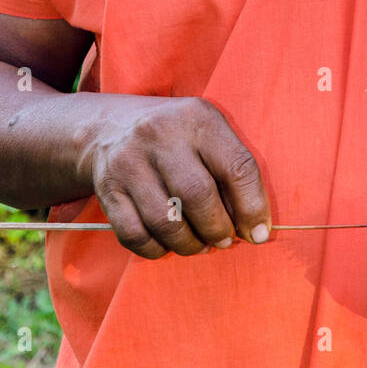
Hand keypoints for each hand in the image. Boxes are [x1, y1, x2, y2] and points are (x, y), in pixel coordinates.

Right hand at [85, 95, 271, 259]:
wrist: (109, 127)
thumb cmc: (175, 137)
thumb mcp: (207, 133)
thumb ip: (232, 171)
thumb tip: (253, 228)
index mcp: (197, 118)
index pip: (237, 167)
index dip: (253, 207)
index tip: (258, 233)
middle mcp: (161, 134)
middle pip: (198, 195)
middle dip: (217, 229)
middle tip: (224, 240)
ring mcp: (129, 161)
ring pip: (165, 221)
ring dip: (189, 244)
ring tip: (199, 244)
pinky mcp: (108, 188)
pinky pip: (135, 234)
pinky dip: (156, 249)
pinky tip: (167, 243)